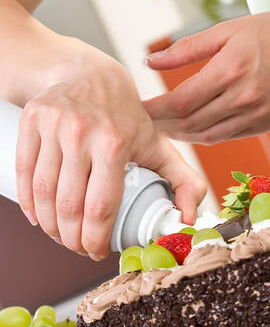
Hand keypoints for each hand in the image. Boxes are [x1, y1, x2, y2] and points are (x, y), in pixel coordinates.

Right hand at [16, 59, 207, 259]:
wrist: (93, 74)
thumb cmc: (126, 116)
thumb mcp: (159, 145)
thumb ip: (184, 182)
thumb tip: (188, 221)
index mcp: (116, 142)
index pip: (100, 207)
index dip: (95, 239)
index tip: (97, 252)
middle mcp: (83, 132)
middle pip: (68, 206)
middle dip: (70, 238)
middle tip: (77, 247)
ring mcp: (54, 125)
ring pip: (42, 192)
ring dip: (49, 225)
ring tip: (60, 234)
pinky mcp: (33, 119)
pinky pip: (23, 171)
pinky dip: (27, 201)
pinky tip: (38, 216)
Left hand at [143, 10, 269, 141]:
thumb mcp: (229, 29)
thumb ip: (188, 48)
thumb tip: (151, 62)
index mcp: (230, 70)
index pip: (180, 102)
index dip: (155, 110)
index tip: (138, 108)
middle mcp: (243, 97)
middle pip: (190, 123)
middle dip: (164, 124)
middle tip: (146, 120)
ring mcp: (257, 114)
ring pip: (208, 135)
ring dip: (183, 134)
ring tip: (166, 126)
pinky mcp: (267, 123)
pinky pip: (229, 136)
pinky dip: (207, 135)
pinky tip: (196, 127)